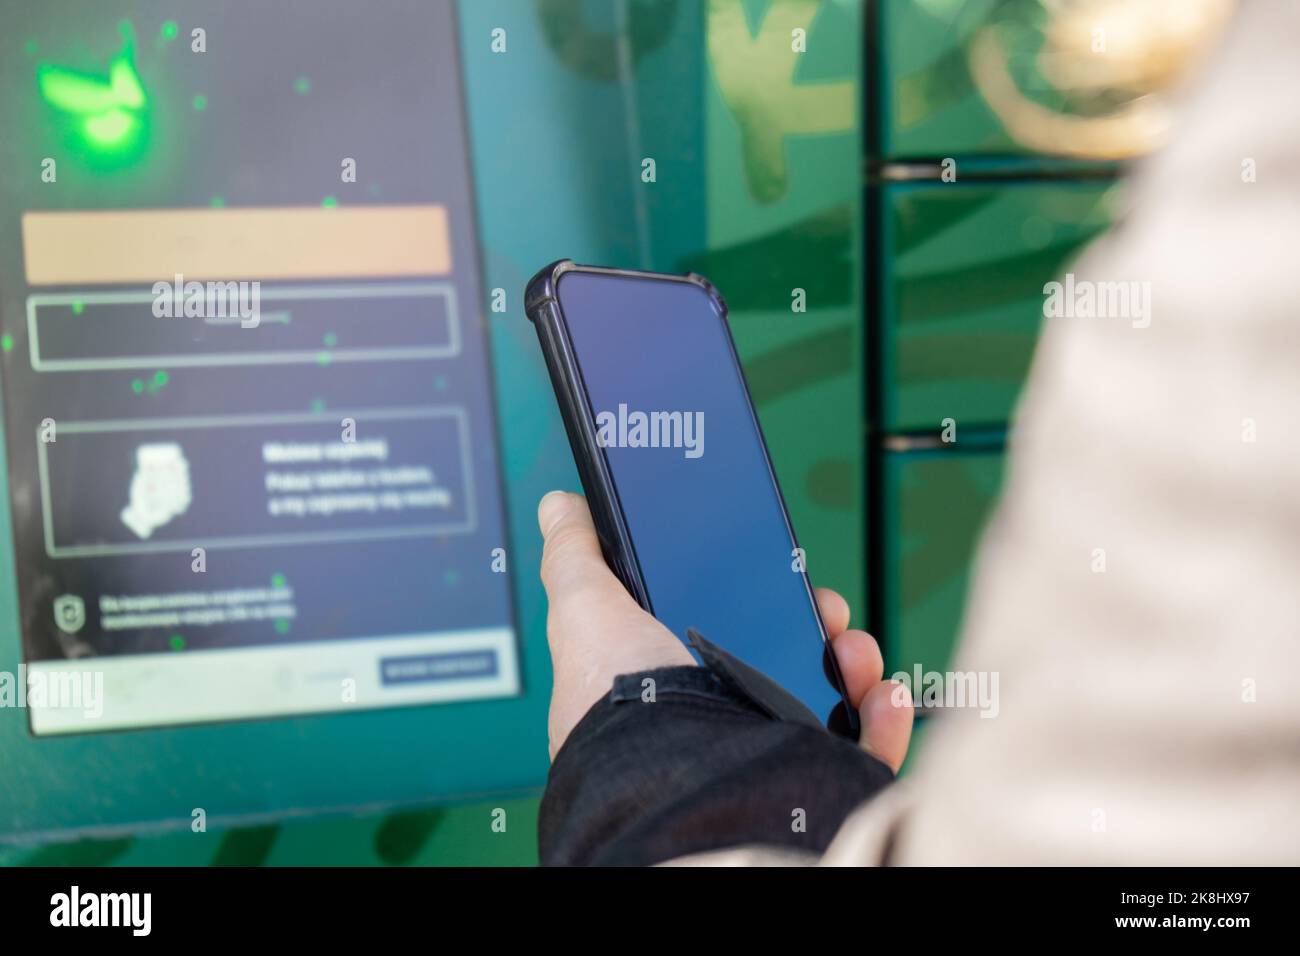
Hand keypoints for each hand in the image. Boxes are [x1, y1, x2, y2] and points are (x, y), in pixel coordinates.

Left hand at [538, 491, 913, 767]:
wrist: (673, 782)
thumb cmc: (620, 709)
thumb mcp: (585, 612)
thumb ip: (575, 559)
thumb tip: (559, 507)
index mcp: (661, 692)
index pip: (717, 636)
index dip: (751, 599)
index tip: (773, 573)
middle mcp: (711, 727)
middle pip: (781, 662)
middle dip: (813, 623)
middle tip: (823, 606)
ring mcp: (762, 757)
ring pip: (829, 701)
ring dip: (851, 662)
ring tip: (850, 648)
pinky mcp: (807, 784)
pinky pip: (862, 751)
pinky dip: (880, 718)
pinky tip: (879, 691)